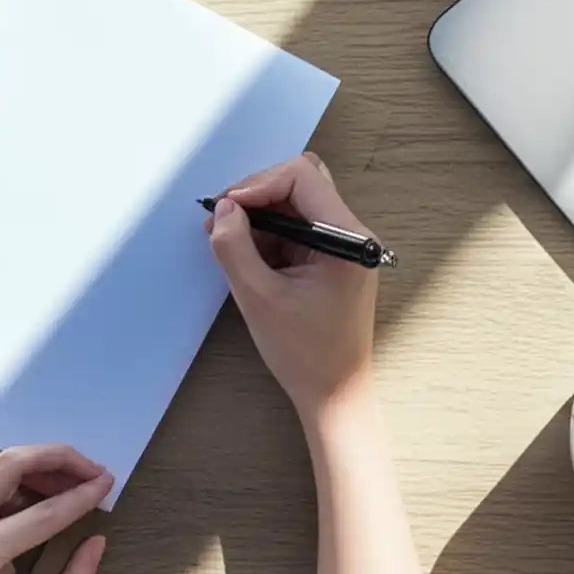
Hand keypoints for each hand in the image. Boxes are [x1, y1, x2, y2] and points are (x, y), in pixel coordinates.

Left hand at [0, 445, 113, 573]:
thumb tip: (95, 545)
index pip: (45, 512)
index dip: (83, 495)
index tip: (108, 482)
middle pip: (15, 462)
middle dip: (59, 457)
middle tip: (92, 471)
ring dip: (38, 470)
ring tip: (70, 489)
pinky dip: (17, 488)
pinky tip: (35, 506)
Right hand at [205, 154, 377, 415]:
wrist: (335, 395)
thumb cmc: (304, 354)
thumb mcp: (258, 298)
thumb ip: (235, 247)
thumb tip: (222, 209)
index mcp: (348, 238)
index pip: (301, 177)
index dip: (257, 183)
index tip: (225, 207)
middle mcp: (353, 234)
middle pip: (300, 183)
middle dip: (256, 194)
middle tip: (220, 217)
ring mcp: (344, 246)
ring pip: (297, 204)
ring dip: (259, 214)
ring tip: (223, 236)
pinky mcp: (332, 260)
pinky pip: (297, 229)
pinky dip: (268, 233)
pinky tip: (242, 252)